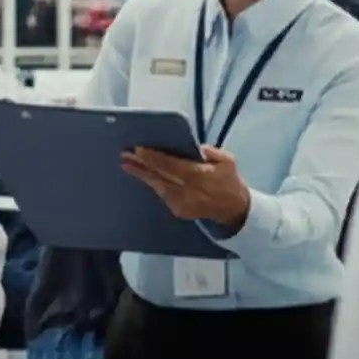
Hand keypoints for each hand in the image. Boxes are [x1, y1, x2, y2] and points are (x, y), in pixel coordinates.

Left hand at [121, 145, 250, 231]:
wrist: (234, 211)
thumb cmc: (229, 181)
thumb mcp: (227, 161)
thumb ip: (211, 152)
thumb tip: (194, 147)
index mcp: (200, 177)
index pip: (172, 165)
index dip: (154, 158)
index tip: (139, 149)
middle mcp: (188, 191)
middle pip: (160, 176)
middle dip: (141, 165)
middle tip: (125, 155)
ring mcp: (181, 203)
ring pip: (157, 186)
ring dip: (141, 174)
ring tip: (127, 164)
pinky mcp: (178, 211)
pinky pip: (162, 193)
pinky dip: (153, 183)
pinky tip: (143, 174)